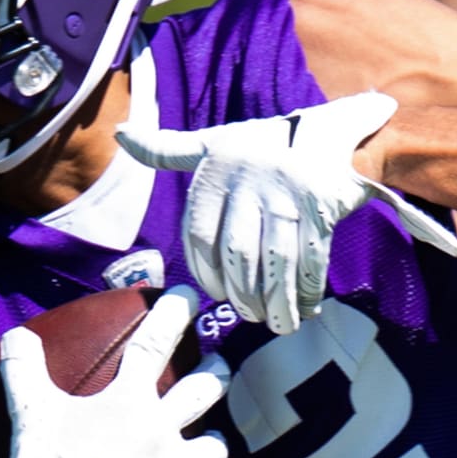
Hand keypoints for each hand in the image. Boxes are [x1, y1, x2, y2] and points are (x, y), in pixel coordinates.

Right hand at [0, 285, 229, 457]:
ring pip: (215, 443)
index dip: (173, 314)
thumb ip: (25, 372)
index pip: (155, 343)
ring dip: (215, 431)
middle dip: (214, 369)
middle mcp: (159, 429)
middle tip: (216, 359)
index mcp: (128, 400)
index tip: (190, 294)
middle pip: (203, 388)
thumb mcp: (32, 417)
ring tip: (212, 428)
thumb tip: (16, 335)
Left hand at [116, 91, 456, 334]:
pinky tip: (306, 307)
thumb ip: (170, 148)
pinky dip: (308, 289)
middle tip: (248, 316)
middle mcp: (249, 181)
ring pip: (274, 263)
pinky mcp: (321, 204)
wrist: (335, 132)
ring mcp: (287, 194)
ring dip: (277, 302)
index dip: (207, 275)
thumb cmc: (267, 143)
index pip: (200, 237)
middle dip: (243, 295)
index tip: (218, 295)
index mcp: (217, 170)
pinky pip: (310, 258)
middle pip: (237, 256)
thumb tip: (121, 134)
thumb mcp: (217, 141)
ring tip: (278, 325)